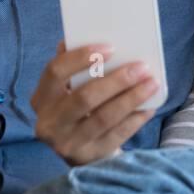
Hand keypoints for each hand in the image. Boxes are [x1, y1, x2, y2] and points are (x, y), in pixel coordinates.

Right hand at [31, 40, 159, 165]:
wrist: (81, 153)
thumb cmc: (77, 110)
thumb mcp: (67, 90)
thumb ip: (73, 67)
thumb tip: (84, 35)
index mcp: (41, 99)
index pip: (55, 71)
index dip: (80, 57)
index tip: (110, 47)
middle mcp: (49, 123)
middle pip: (84, 97)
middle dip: (116, 80)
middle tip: (141, 67)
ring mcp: (67, 144)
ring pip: (104, 118)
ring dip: (131, 98)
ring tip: (151, 83)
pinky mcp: (89, 157)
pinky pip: (117, 135)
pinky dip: (135, 119)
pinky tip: (149, 106)